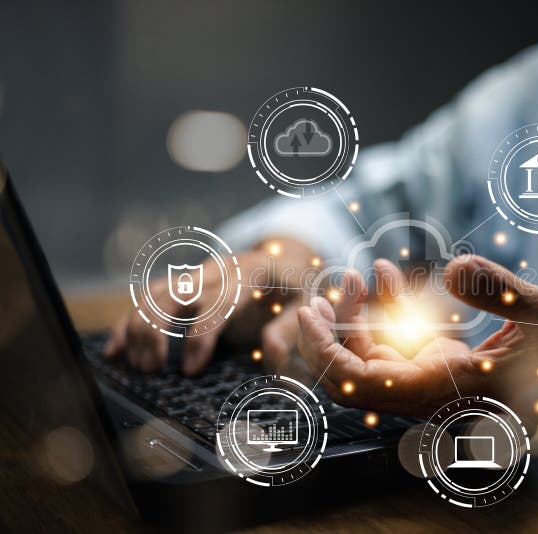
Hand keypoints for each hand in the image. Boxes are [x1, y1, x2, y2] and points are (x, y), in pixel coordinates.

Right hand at [104, 237, 313, 374]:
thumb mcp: (307, 304)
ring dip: (139, 328)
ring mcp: (199, 273)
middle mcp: (218, 268)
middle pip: (175, 294)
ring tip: (141, 367)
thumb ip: (290, 329)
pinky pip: (149, 298)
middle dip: (156, 331)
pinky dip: (129, 322)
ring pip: (155, 294)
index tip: (189, 370)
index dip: (200, 336)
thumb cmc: (298, 287)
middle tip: (152, 370)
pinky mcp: (186, 282)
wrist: (289, 260)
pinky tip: (115, 350)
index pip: (217, 302)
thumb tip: (272, 355)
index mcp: (251, 271)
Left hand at [297, 255, 537, 430]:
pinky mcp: (447, 365)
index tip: (307, 312)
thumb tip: (454, 267)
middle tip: (324, 289)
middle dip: (333, 332)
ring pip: (376, 356)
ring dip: (359, 317)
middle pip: (357, 373)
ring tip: (357, 273)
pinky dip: (388, 312)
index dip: (324, 353)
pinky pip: (401, 343)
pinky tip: (385, 275)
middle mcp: (434, 392)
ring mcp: (438, 379)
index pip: (361, 386)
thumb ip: (501, 292)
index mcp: (447, 391)